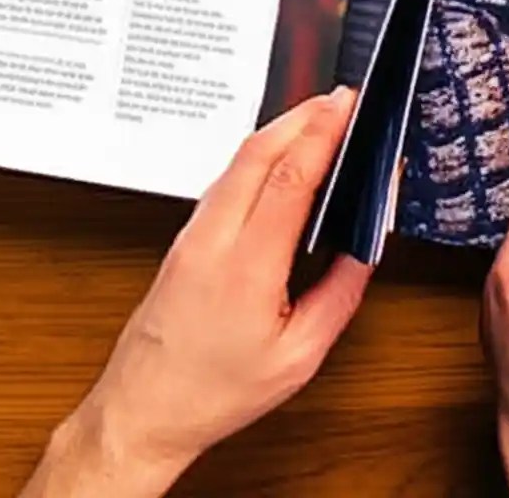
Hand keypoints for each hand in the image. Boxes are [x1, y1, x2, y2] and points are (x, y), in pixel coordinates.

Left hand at [20, 88, 369, 497]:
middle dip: (303, 115)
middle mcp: (211, 241)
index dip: (322, 134)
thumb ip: (340, 296)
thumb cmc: (212, 392)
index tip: (348, 106)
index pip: (288, 179)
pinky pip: (225, 181)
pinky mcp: (184, 240)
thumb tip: (366, 249)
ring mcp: (191, 237)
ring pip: (236, 162)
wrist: (143, 410)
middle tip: (343, 98)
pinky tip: (280, 159)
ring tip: (318, 118)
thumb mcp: (300, 357)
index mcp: (246, 269)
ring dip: (280, 131)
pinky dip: (259, 156)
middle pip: (257, 153)